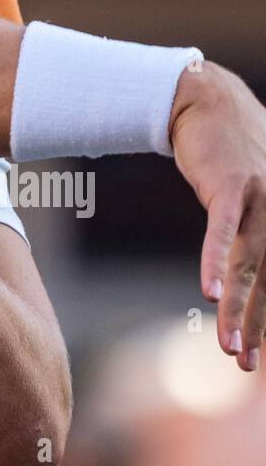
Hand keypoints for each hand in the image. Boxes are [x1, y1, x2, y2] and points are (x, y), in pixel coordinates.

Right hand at [169, 61, 265, 370]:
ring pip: (250, 265)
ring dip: (240, 309)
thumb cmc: (229, 148)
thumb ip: (255, 227)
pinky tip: (207, 293)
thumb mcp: (252, 191)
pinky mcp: (231, 184)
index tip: (264, 354)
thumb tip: (245, 266)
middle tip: (249, 367)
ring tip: (232, 349)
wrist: (205, 99)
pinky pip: (223, 232)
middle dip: (261, 326)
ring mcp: (262, 196)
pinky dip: (214, 263)